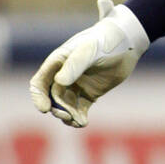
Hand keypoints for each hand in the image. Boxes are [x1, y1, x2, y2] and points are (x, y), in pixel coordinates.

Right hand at [29, 0, 148, 127]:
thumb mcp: (89, 50)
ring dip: (68, 116)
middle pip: (52, 98)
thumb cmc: (105, 40)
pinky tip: (83, 122)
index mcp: (58, 63)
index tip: (45, 109)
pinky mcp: (89, 94)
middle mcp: (64, 76)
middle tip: (68, 115)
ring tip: (77, 121)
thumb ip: (75, 65)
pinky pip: (79, 110)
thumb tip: (60, 81)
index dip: (38, 97)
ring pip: (65, 106)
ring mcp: (76, 86)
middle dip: (57, 109)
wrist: (126, 43)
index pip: (40, 83)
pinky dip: (79, 118)